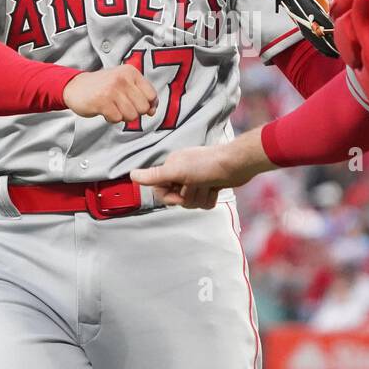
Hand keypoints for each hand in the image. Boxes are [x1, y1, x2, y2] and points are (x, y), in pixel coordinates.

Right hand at [62, 64, 156, 123]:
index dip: (147, 105)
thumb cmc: (102, 87)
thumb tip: (153, 110)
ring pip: (132, 115)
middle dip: (134, 112)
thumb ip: (141, 94)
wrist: (75, 87)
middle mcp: (122, 78)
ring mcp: (112, 90)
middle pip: (143, 107)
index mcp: (130, 72)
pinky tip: (105, 111)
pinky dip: (111, 119)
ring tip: (113, 108)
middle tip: (121, 106)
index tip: (137, 105)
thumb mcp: (124, 83)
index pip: (151, 95)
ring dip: (122, 116)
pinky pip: (117, 119)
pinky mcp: (102, 101)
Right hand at [130, 129, 274, 208]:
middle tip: (198, 184)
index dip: (170, 197)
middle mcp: (182, 173)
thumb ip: (154, 176)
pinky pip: (204, 203)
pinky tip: (217, 187)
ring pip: (192, 202)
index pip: (160, 191)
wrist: (236, 165)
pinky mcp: (210, 186)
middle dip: (189, 196)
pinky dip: (211, 198)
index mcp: (171, 167)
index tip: (180, 192)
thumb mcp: (177, 171)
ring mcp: (197, 180)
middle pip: (177, 199)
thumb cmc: (206, 165)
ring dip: (201, 197)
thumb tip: (132, 175)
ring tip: (209, 184)